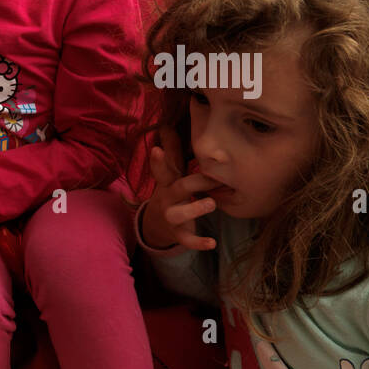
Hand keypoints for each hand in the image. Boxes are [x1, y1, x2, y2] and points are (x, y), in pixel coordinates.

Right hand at [141, 128, 218, 252]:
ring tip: (210, 203)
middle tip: (212, 177)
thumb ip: (171, 150)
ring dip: (195, 209)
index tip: (156, 150)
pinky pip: (187, 239)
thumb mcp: (170, 173)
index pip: (161, 169)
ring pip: (179, 214)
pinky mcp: (178, 233)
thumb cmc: (171, 192)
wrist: (157, 224)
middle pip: (179, 188)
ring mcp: (172, 217)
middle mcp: (168, 198)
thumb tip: (166, 125)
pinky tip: (212, 243)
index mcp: (168, 182)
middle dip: (195, 182)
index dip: (158, 161)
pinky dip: (198, 242)